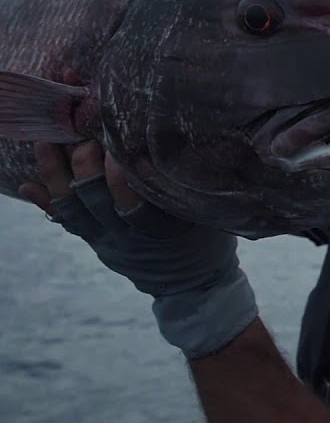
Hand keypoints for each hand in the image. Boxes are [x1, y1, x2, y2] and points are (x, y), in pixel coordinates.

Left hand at [19, 141, 257, 358]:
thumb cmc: (208, 242)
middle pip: (96, 203)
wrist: (192, 285)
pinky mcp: (96, 242)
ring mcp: (108, 241)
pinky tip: (27, 185)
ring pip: (74, 210)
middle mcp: (128, 238)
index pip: (134, 206)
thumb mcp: (209, 217)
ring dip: (56, 176)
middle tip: (84, 137)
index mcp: (162, 231)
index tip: (116, 147)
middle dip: (85, 167)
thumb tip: (184, 145)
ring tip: (44, 144)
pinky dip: (45, 203)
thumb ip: (191, 188)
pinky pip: (67, 223)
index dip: (120, 179)